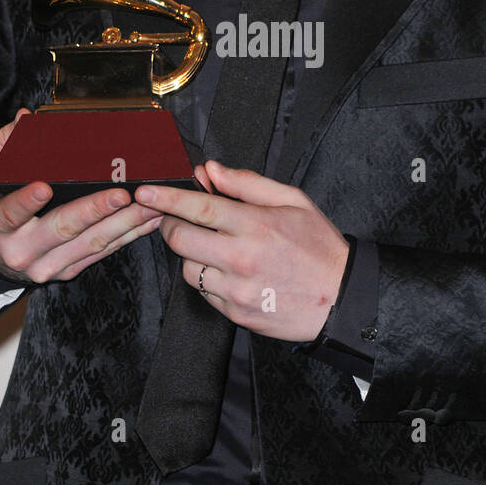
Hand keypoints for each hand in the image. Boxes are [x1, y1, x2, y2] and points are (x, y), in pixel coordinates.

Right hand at [0, 110, 163, 284]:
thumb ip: (0, 145)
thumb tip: (26, 119)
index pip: (9, 213)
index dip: (26, 203)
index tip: (43, 188)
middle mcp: (20, 250)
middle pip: (61, 230)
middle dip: (93, 211)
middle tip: (120, 194)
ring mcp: (46, 265)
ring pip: (88, 244)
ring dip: (122, 224)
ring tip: (147, 205)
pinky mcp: (67, 270)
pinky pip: (100, 254)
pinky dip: (126, 237)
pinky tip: (147, 222)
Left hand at [136, 159, 349, 341]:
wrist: (340, 298)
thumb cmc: (318, 247)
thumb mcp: (293, 201)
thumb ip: (247, 184)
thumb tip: (210, 171)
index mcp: (255, 225)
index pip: (198, 207)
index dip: (166, 198)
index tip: (145, 191)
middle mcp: (241, 258)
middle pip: (180, 239)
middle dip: (169, 224)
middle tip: (175, 218)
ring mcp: (236, 289)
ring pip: (187, 268)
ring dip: (191, 254)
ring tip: (214, 248)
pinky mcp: (235, 313)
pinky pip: (203, 292)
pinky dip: (207, 279)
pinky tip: (228, 271)